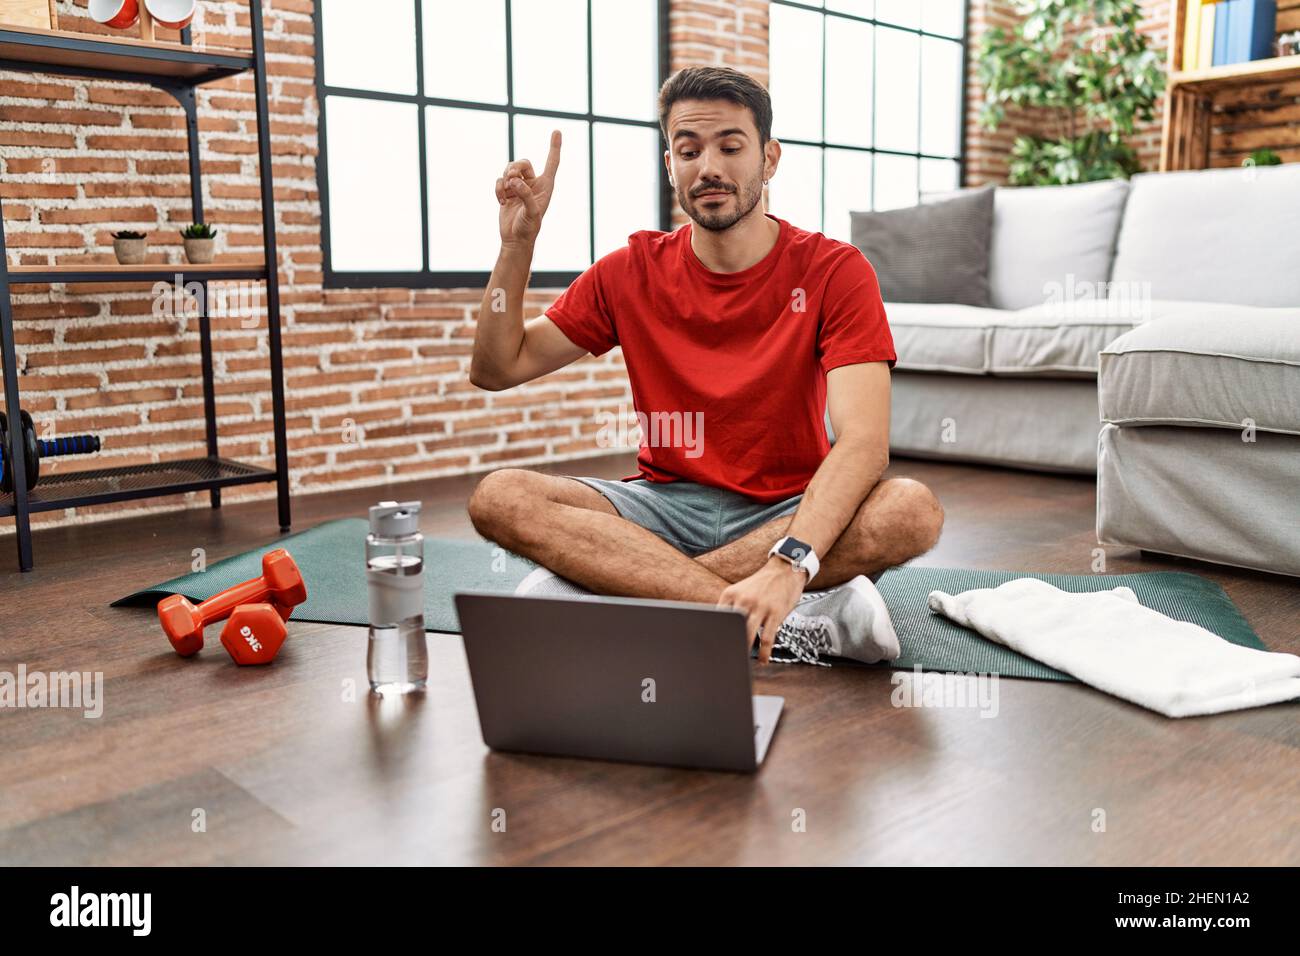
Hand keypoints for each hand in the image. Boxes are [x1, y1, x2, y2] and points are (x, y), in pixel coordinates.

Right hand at [496, 129, 561, 247]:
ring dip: (505, 179)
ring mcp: (519, 187)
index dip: (554, 147)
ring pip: (510, 169)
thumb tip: (515, 181)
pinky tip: (501, 202)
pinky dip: (498, 189)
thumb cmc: (529, 228)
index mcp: (546, 186)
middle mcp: (533, 184)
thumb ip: (526, 195)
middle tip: (511, 179)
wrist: (515, 239)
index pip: (552, 162)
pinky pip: (499, 180)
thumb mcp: (532, 213)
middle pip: (523, 162)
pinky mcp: (507, 191)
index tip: (556, 131)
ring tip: (506, 194)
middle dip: (515, 168)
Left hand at [717, 557, 808, 662]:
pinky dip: (764, 653)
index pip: (717, 618)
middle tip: (724, 660)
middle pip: (731, 629)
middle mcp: (743, 600)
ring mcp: (760, 606)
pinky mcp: (775, 613)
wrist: (785, 569)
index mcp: (730, 594)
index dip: (713, 635)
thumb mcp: (741, 590)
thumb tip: (720, 629)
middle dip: (728, 645)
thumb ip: (731, 607)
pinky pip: (767, 638)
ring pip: (747, 635)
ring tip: (742, 662)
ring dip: (744, 651)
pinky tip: (762, 660)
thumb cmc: (762, 584)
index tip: (711, 648)